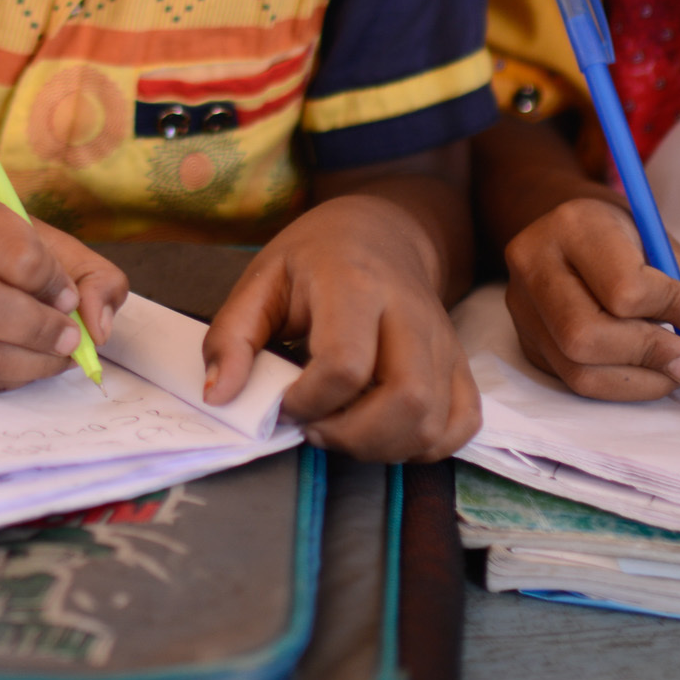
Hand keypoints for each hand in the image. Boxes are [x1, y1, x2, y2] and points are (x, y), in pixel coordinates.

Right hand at [0, 187, 129, 392]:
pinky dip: (6, 378)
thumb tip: (99, 328)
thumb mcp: (46, 243)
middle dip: (43, 330)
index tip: (67, 296)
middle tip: (70, 339)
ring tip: (53, 355)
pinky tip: (22, 363)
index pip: (19, 255)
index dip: (56, 284)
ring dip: (31, 363)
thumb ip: (92, 275)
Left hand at [208, 191, 480, 461]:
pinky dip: (425, 446)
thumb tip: (218, 397)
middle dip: (352, 436)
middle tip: (316, 427)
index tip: (284, 404)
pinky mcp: (459, 364)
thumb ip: (232, 337)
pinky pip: (461, 424)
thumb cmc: (315, 258)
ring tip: (343, 429)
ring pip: (433, 422)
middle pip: (406, 399)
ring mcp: (443, 341)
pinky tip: (385, 432)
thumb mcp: (261, 280)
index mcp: (355, 284)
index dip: (309, 401)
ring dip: (382, 447)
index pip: (346, 364)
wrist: (383, 232)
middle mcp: (410, 313)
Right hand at [503, 195, 679, 400]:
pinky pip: (573, 381)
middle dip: (651, 355)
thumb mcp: (677, 255)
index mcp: (577, 224)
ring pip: (577, 367)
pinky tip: (645, 370)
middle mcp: (535, 262)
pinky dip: (622, 386)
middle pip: (586, 335)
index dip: (672, 310)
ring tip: (673, 368)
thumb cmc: (629, 242)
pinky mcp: (526, 340)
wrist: (571, 231)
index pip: (623, 287)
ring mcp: (522, 305)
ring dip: (640, 379)